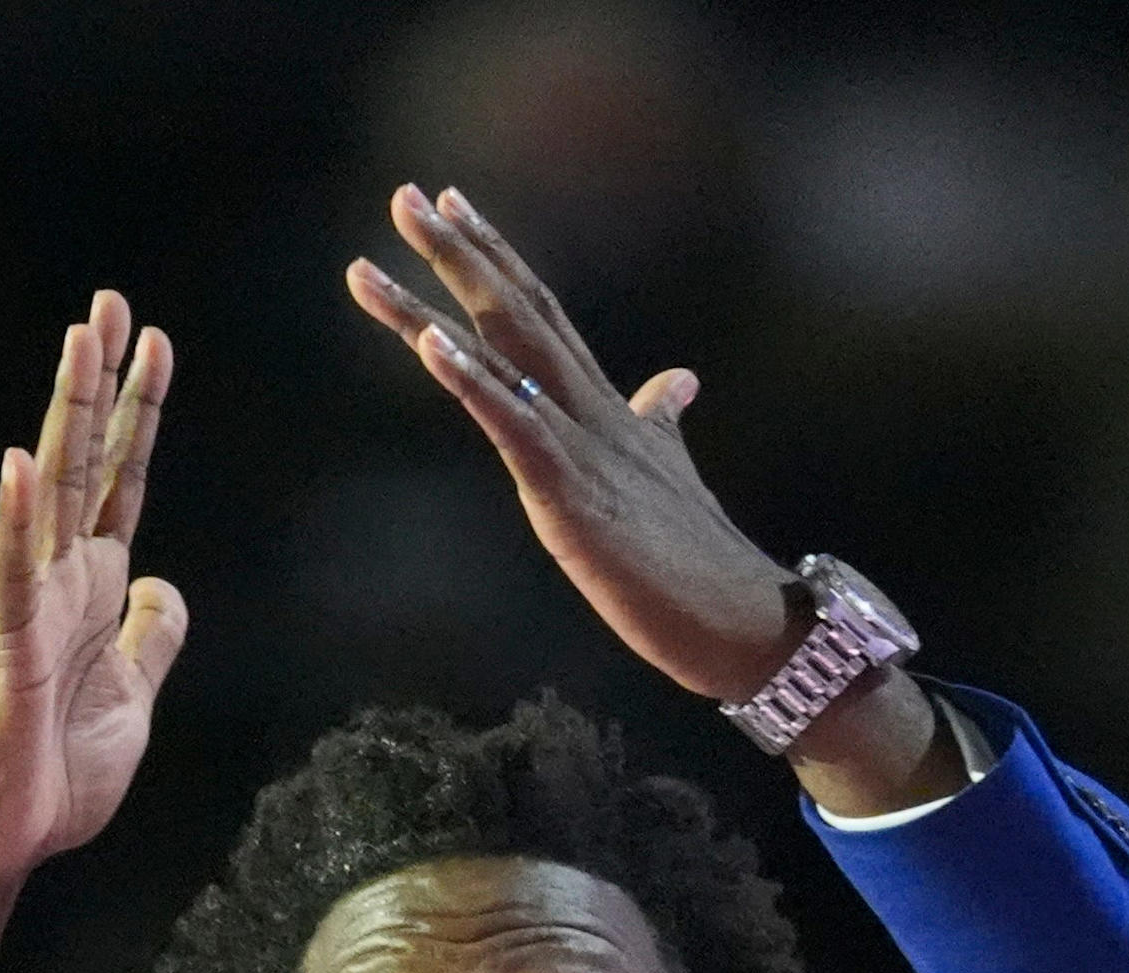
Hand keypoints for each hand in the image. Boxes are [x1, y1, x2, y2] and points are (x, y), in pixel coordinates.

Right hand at [0, 292, 186, 972]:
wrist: (1, 840)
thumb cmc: (51, 777)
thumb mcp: (134, 702)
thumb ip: (149, 640)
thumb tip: (161, 585)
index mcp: (88, 591)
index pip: (120, 483)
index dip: (142, 415)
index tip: (157, 342)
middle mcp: (57, 582)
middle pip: (85, 464)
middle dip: (101, 383)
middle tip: (111, 302)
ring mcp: (30, 609)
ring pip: (50, 495)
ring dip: (65, 417)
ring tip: (77, 344)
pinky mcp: (12, 652)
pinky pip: (12, 576)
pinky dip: (17, 522)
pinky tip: (19, 467)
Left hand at [346, 187, 953, 814]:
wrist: (743, 621)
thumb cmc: (699, 561)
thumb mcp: (669, 475)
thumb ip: (662, 421)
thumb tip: (677, 379)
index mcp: (604, 409)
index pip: (544, 313)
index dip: (498, 258)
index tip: (453, 205)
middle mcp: (591, 411)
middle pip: (517, 312)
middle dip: (459, 253)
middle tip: (404, 196)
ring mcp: (581, 448)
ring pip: (502, 355)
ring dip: (437, 302)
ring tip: (385, 252)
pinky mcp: (571, 496)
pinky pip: (513, 425)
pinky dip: (471, 380)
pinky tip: (433, 344)